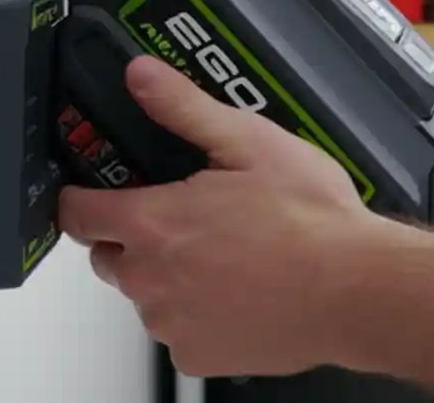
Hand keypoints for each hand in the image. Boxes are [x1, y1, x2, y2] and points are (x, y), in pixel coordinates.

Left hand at [58, 56, 385, 377]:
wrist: (355, 290)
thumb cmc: (311, 222)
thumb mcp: (250, 142)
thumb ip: (185, 109)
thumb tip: (142, 77)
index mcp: (153, 224)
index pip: (78, 214)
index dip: (82, 198)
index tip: (96, 192)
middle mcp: (151, 280)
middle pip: (108, 255)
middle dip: (132, 235)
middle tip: (183, 217)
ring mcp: (172, 324)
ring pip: (144, 294)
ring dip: (166, 275)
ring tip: (222, 253)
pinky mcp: (197, 356)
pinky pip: (177, 331)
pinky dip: (195, 314)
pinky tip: (236, 290)